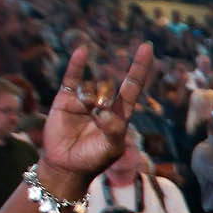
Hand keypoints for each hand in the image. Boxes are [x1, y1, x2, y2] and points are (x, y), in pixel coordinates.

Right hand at [40, 43, 153, 179]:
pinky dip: (76, 64)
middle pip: (109, 85)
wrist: (66, 165)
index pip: (133, 85)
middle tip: (96, 112)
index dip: (140, 67)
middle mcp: (103, 102)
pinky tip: (82, 51)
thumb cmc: (94, 158)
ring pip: (90, 84)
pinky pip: (71, 78)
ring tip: (85, 109)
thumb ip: (113, 129)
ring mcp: (84, 99)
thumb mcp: (111, 147)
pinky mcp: (65, 99)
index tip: (147, 47)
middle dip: (104, 95)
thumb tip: (101, 109)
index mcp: (120, 113)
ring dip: (89, 94)